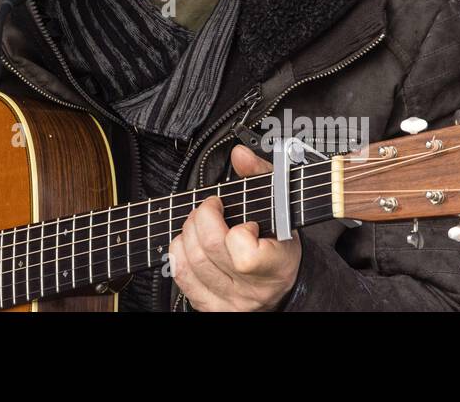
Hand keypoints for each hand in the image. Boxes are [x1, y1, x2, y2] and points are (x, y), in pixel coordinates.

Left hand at [168, 144, 301, 310]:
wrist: (281, 284)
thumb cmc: (279, 243)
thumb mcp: (280, 208)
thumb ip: (260, 177)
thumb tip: (240, 154)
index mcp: (276, 267)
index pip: (244, 253)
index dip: (238, 231)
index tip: (246, 222)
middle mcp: (252, 290)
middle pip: (208, 248)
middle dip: (202, 217)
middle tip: (211, 208)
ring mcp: (229, 301)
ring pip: (190, 259)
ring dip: (188, 231)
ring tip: (201, 223)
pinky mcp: (210, 305)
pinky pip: (180, 275)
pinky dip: (178, 251)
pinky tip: (190, 242)